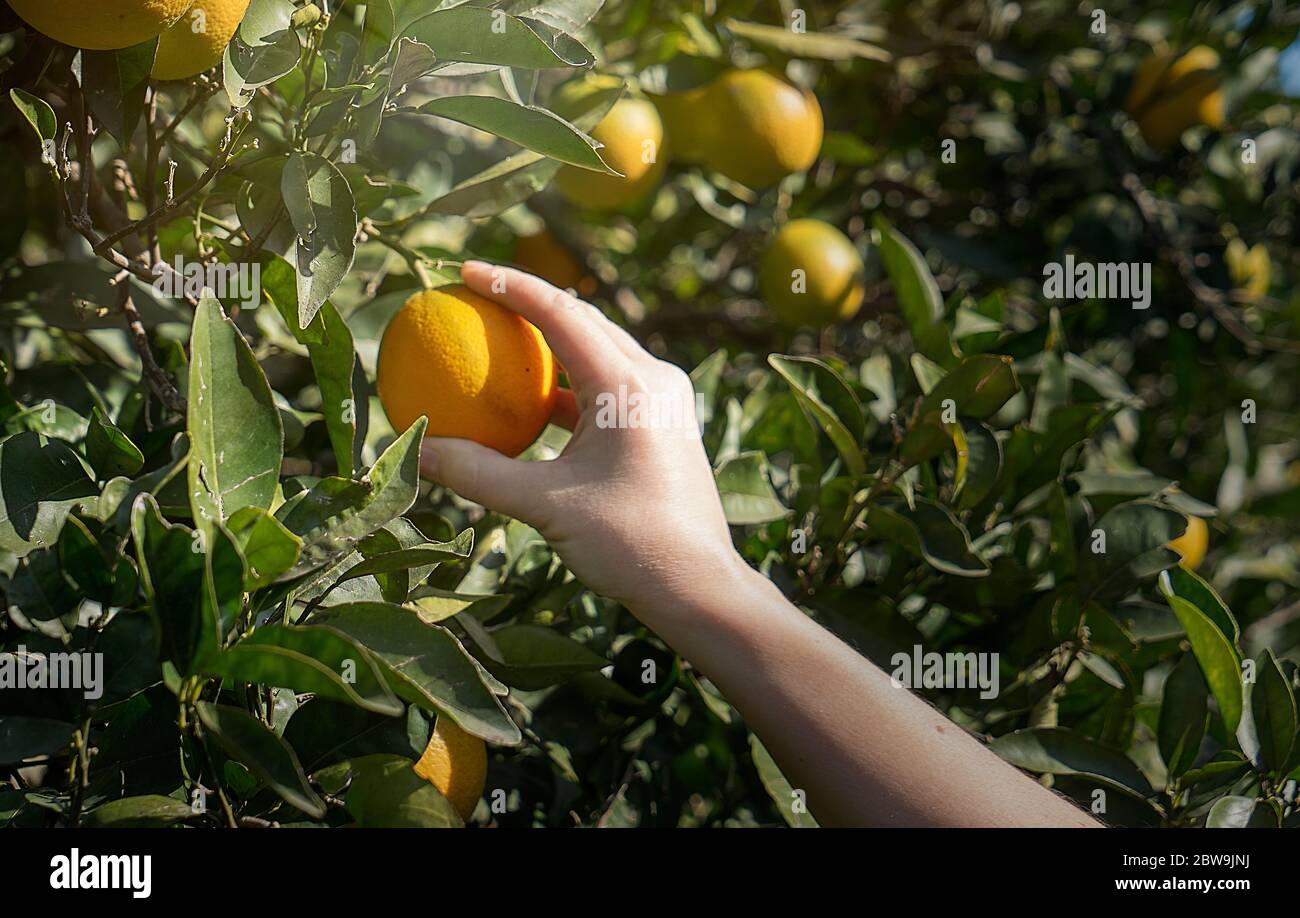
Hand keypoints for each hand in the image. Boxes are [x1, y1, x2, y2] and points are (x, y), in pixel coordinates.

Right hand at [419, 262, 743, 616]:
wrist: (698, 586)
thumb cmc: (629, 545)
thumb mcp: (544, 507)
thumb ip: (477, 473)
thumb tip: (418, 448)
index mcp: (629, 386)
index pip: (562, 313)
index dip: (510, 285)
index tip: (464, 271)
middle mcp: (655, 379)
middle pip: (584, 320)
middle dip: (530, 302)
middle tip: (477, 295)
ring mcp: (665, 400)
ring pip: (599, 351)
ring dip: (552, 343)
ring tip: (502, 341)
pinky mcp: (665, 423)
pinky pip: (610, 386)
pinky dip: (569, 386)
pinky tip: (534, 403)